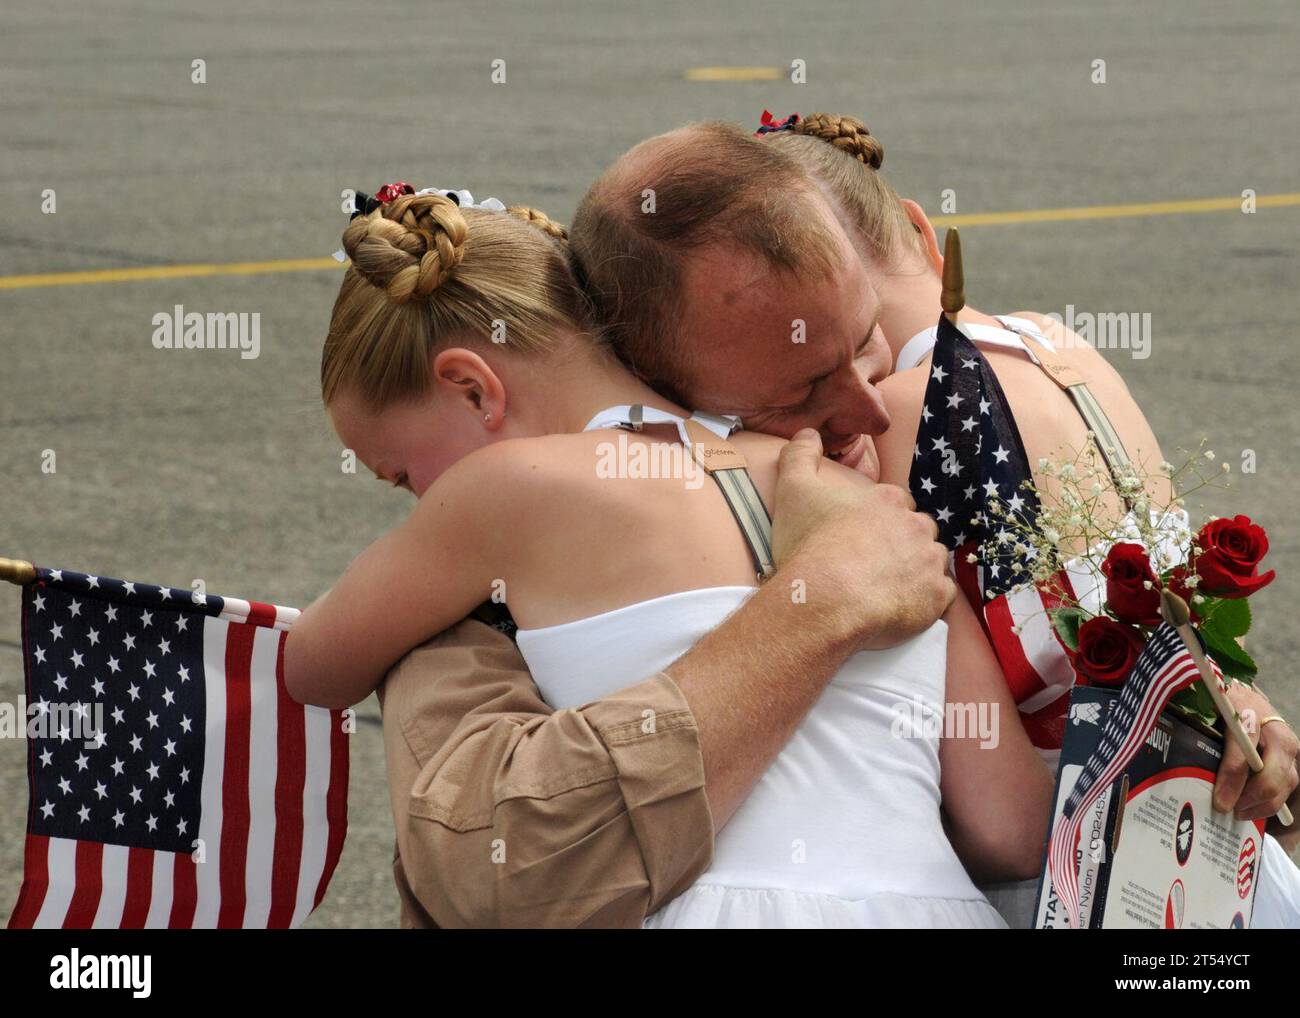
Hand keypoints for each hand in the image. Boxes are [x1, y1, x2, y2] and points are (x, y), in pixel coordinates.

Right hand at [770, 429, 955, 650]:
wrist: (824, 599)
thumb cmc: (810, 544)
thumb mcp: (793, 488)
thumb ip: (800, 455)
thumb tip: (808, 432)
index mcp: (889, 500)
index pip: (896, 503)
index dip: (880, 519)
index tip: (862, 536)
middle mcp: (917, 526)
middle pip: (919, 531)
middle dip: (903, 543)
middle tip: (874, 564)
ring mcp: (930, 562)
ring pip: (932, 562)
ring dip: (917, 571)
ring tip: (888, 587)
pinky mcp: (936, 598)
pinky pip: (941, 596)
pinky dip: (926, 601)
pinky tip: (901, 606)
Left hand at [1212, 683, 1298, 833]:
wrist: (1248, 700)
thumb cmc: (1227, 707)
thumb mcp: (1213, 717)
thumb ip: (1207, 736)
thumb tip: (1196, 772)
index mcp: (1257, 720)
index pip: (1245, 756)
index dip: (1232, 781)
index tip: (1219, 801)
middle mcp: (1281, 738)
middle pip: (1274, 777)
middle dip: (1252, 799)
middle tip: (1230, 811)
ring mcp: (1290, 752)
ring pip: (1285, 785)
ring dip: (1263, 805)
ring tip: (1239, 813)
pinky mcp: (1291, 763)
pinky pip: (1286, 787)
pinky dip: (1270, 802)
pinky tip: (1251, 808)